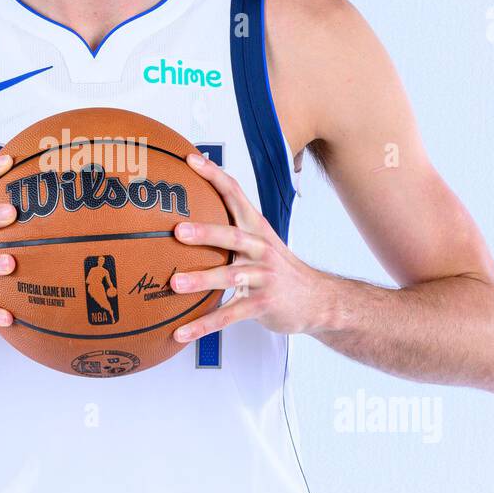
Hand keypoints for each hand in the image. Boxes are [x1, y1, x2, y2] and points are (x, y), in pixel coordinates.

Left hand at [170, 151, 328, 341]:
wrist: (318, 300)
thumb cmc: (278, 269)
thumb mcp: (260, 242)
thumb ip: (231, 229)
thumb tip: (190, 215)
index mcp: (257, 229)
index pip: (235, 194)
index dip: (213, 175)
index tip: (190, 159)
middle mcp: (260, 249)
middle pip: (232, 236)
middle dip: (206, 233)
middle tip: (178, 230)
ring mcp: (263, 277)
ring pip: (231, 277)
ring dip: (202, 281)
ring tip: (174, 284)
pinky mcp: (263, 305)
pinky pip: (229, 316)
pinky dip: (203, 325)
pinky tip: (181, 332)